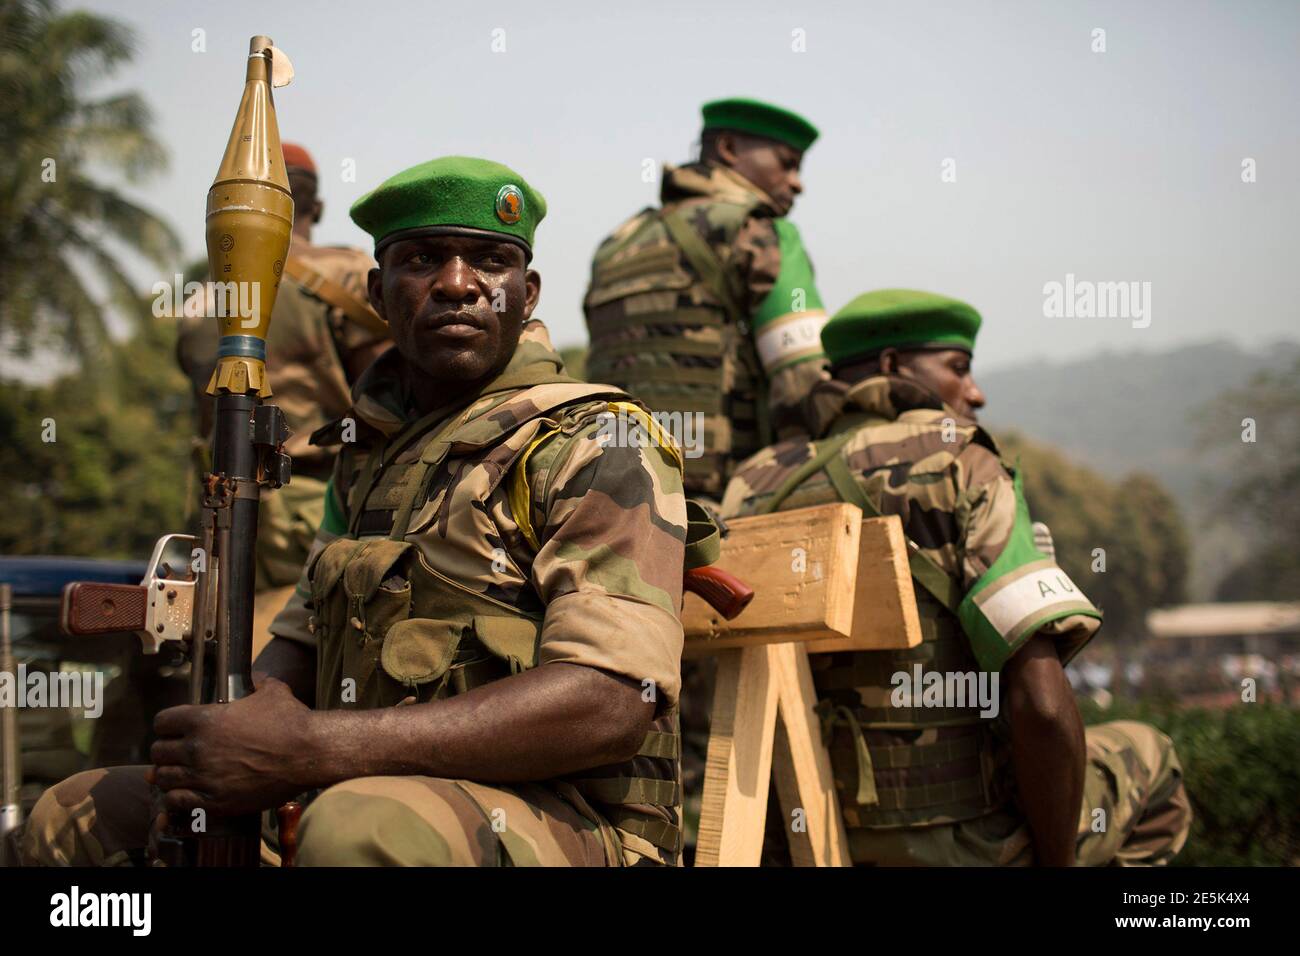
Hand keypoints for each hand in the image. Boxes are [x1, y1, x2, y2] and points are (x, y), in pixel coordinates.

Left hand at [148, 676, 315, 817]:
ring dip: (168, 776)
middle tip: (174, 754)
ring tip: (176, 775)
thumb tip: (255, 676)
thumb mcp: (272, 691)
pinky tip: (184, 793)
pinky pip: (177, 801)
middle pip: (159, 752)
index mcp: (204, 719)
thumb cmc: (291, 720)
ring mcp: (205, 776)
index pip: (163, 722)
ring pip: (163, 778)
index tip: (172, 729)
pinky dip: (176, 798)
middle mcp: (197, 748)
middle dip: (165, 752)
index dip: (167, 725)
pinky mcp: (216, 800)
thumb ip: (257, 682)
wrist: (308, 753)